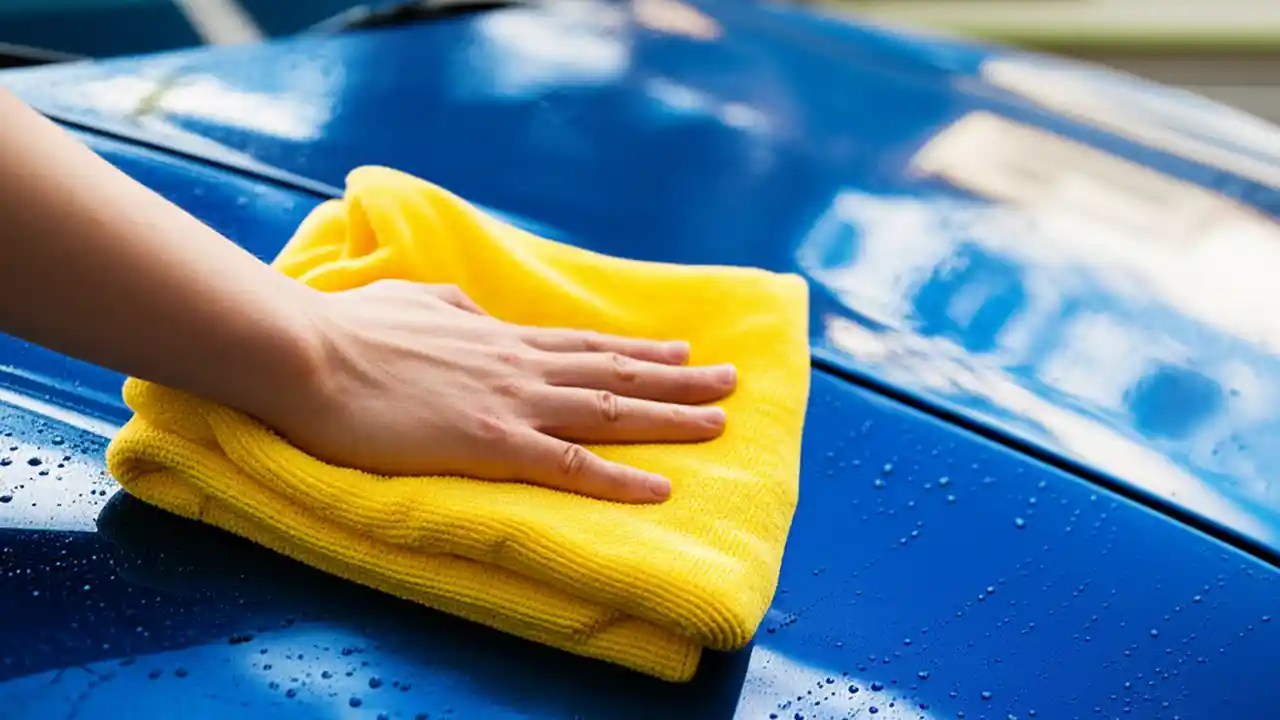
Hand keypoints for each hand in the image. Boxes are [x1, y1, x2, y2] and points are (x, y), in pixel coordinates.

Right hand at [259, 281, 735, 502]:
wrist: (307, 352)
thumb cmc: (347, 328)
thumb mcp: (412, 301)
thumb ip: (452, 307)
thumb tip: (473, 309)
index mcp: (497, 335)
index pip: (584, 344)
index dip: (637, 349)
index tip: (678, 348)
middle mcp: (519, 365)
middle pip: (615, 373)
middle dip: (678, 378)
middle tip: (729, 382)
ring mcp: (511, 402)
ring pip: (610, 411)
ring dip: (671, 416)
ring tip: (719, 422)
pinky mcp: (491, 443)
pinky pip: (572, 465)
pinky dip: (622, 478)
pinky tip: (662, 487)